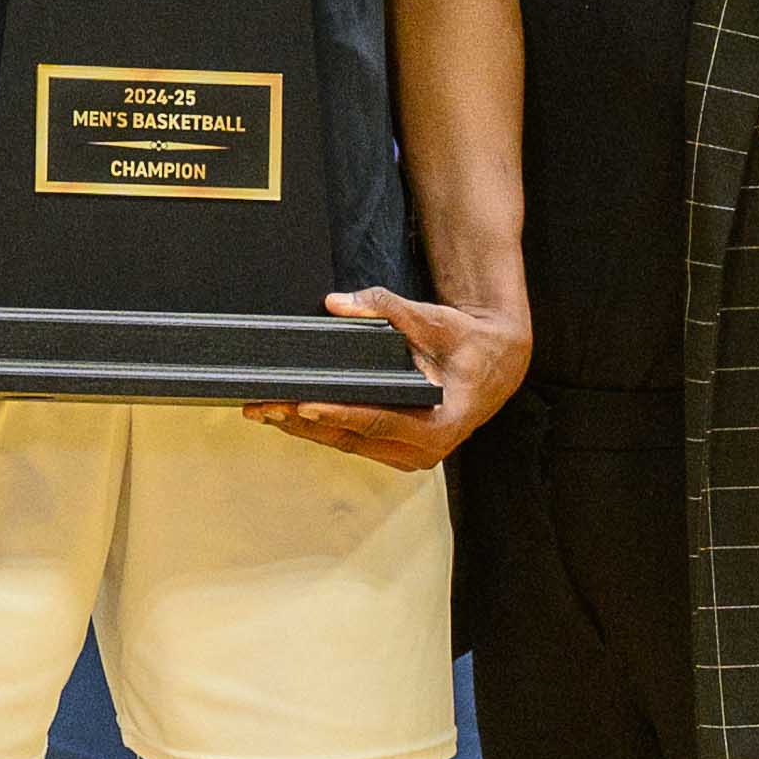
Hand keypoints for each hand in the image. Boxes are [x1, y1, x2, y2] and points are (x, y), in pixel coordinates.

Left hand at [258, 283, 531, 470]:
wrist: (496, 363)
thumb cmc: (471, 343)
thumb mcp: (436, 320)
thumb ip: (388, 310)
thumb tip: (338, 304)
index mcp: (441, 425)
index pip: (379, 421)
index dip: (338, 413)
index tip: (303, 404)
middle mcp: (424, 451)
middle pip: (353, 438)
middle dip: (304, 421)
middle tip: (262, 405)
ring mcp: (408, 455)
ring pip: (346, 443)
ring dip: (303, 428)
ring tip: (263, 410)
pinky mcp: (396, 450)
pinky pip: (351, 440)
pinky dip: (320, 426)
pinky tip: (288, 414)